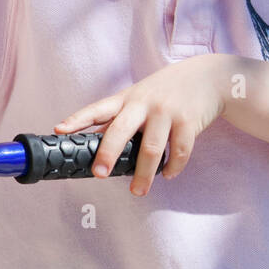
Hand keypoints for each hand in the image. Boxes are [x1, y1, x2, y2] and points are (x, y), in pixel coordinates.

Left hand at [53, 54, 229, 194]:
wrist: (209, 76)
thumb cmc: (165, 91)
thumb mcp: (139, 97)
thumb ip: (120, 118)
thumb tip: (93, 141)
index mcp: (126, 99)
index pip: (97, 109)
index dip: (77, 120)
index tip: (59, 130)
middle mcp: (143, 104)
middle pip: (120, 130)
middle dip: (108, 153)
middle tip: (99, 174)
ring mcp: (166, 112)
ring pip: (150, 148)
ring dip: (143, 174)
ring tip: (138, 192)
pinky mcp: (188, 122)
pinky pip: (179, 151)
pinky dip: (173, 167)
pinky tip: (167, 174)